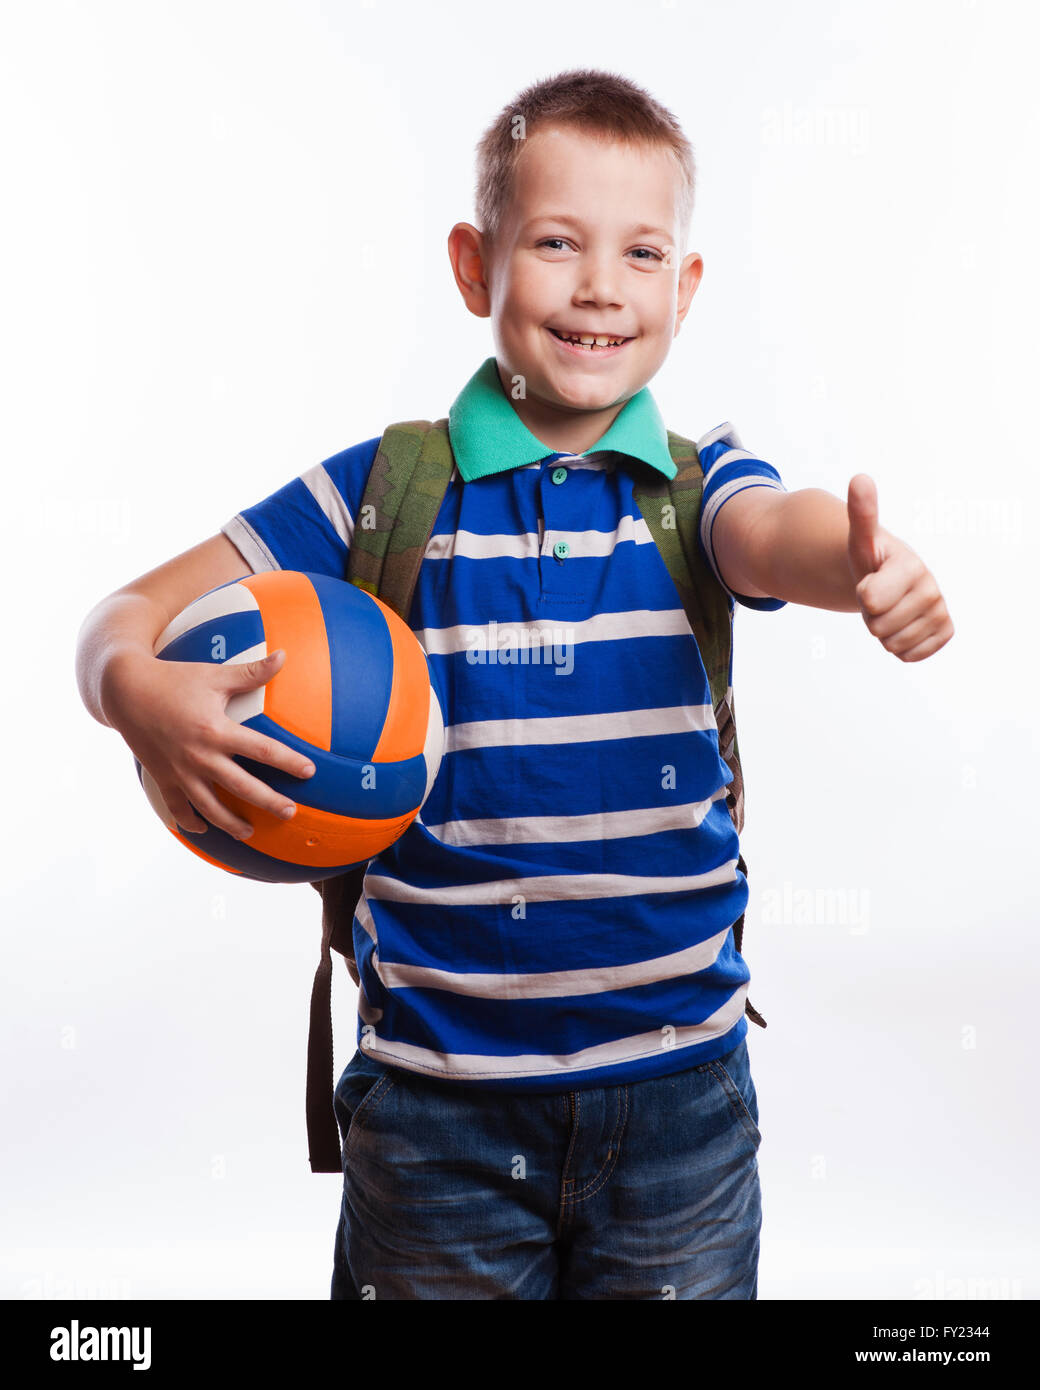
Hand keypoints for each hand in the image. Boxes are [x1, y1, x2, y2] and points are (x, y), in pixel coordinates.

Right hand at [104, 648, 315, 837]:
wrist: (124, 690)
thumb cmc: (174, 679)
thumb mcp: (214, 675)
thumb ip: (251, 672)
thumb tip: (283, 656)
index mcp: (216, 730)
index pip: (262, 751)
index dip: (289, 762)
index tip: (310, 772)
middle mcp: (199, 756)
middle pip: (242, 787)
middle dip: (269, 802)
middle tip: (291, 813)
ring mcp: (179, 771)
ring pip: (210, 807)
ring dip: (231, 824)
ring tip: (250, 833)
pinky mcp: (162, 777)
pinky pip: (177, 807)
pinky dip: (190, 822)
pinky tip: (204, 830)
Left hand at [846, 475, 953, 661]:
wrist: (888, 579)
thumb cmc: (871, 559)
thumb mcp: (861, 539)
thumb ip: (861, 513)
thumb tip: (860, 478)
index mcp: (912, 566)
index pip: (871, 601)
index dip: (862, 595)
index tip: (870, 579)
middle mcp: (932, 589)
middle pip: (878, 627)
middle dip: (870, 615)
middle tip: (877, 596)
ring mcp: (939, 612)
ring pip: (892, 644)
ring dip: (882, 631)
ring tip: (888, 608)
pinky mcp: (944, 632)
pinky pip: (909, 655)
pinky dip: (898, 646)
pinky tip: (901, 624)